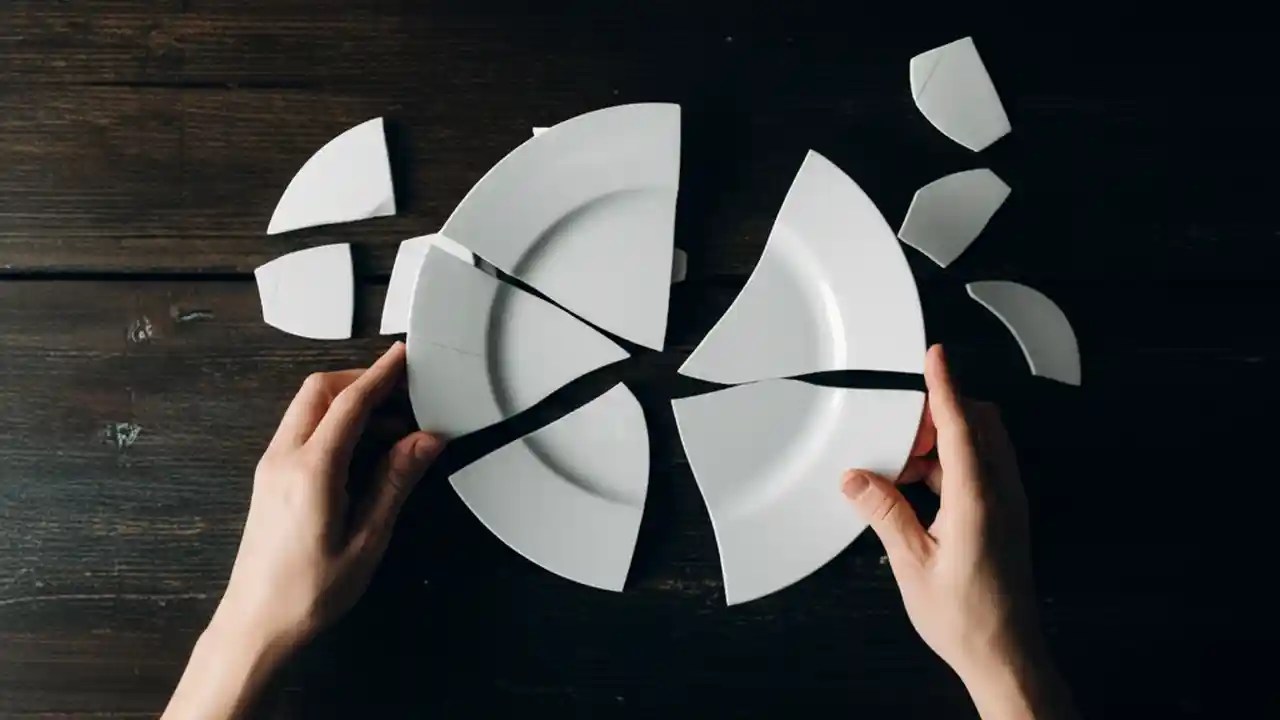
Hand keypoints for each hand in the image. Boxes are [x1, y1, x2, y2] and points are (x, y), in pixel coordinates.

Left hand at [164, 343, 443, 719]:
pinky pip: (302, 431)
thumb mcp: (367, 538)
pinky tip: (364, 452)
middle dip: (362, 380)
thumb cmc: (310, 592)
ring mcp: (271, 467)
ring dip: (349, 404)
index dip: (382, 373)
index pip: (350, 401)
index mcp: (311, 470)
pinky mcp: (270, 479)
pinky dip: (334, 425)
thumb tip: (425, 441)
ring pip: (309, 408)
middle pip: (320, 390)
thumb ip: (396, 481)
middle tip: (404, 391)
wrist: (256, 623)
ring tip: (394, 430)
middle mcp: (283, 459)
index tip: (405, 355)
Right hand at [842, 345, 1075, 719]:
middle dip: (941, 412)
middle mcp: (1001, 495)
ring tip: (902, 465)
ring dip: (943, 442)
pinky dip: (950, 465)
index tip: (935, 356)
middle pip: (979, 425)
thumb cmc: (966, 618)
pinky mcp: (1004, 518)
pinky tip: (919, 490)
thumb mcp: (912, 564)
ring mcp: (1007, 505)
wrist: (1004, 653)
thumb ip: (885, 514)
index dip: (945, 387)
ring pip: (980, 447)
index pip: (962, 426)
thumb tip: (857, 480)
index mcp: (978, 499)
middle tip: (901, 425)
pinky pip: (980, 471)